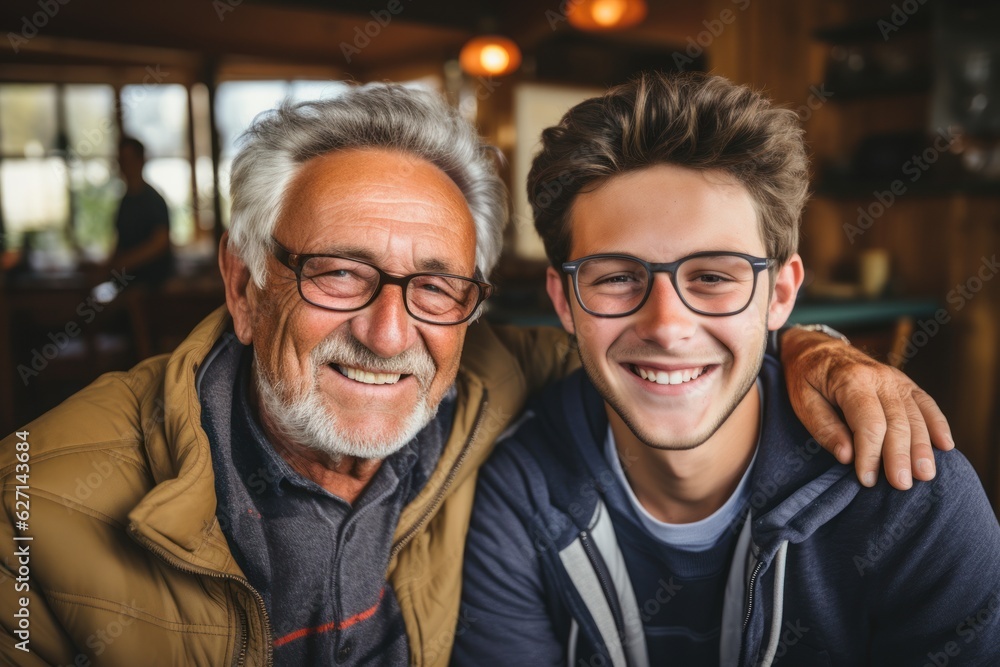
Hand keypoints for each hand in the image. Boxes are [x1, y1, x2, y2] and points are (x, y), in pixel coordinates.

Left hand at [781, 328, 953, 489]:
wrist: (816, 347)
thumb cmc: (806, 377)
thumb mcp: (802, 400)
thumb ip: (823, 428)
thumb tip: (846, 456)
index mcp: (851, 380)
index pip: (869, 424)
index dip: (871, 454)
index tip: (867, 480)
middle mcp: (879, 377)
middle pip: (897, 422)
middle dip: (900, 456)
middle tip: (902, 486)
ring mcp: (896, 379)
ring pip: (916, 416)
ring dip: (922, 447)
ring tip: (925, 475)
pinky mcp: (905, 382)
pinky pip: (926, 403)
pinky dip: (938, 424)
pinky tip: (945, 445)